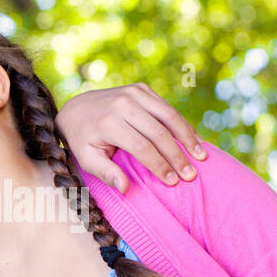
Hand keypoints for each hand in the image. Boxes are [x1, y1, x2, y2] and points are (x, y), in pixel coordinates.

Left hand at [57, 83, 205, 192]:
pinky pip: (166, 107)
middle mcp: (122, 104)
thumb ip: (105, 173)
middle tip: (191, 174)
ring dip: (188, 137)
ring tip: (201, 156)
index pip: (142, 147)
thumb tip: (125, 188)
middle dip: (177, 156)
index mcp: (108, 122)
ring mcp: (133, 93)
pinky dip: (181, 124)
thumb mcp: (86, 158)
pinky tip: (192, 139)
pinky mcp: (141, 88)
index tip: (173, 182)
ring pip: (168, 116)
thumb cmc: (83, 139)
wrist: (76, 107)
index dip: (160, 165)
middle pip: (158, 132)